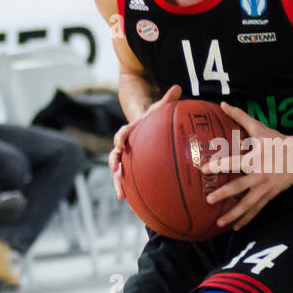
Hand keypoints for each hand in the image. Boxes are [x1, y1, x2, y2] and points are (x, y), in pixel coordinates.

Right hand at [109, 84, 181, 200]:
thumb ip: (167, 99)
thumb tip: (178, 87)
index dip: (120, 137)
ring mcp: (127, 158)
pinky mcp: (132, 168)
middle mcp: (126, 145)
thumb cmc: (153, 117)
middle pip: (116, 155)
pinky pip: (129, 180)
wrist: (143, 124)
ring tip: (121, 195)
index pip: (123, 134)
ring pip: (119, 171)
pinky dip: (129, 190)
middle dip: (114, 162)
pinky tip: (134, 205)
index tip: (120, 142)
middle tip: (115, 169)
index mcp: (131, 131)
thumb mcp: (159, 108)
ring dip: (118, 182)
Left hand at [204, 102, 292, 230]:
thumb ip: (240, 116)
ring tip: (219, 224)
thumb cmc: (277, 141)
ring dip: (233, 215)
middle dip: (223, 194)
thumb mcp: (259, 128)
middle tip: (208, 200)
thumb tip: (223, 104)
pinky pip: (256, 210)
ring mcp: (265, 188)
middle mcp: (259, 176)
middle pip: (239, 188)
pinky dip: (246, 219)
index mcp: (254, 159)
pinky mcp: (270, 196)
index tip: (205, 169)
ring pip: (247, 205)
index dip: (219, 165)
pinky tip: (236, 227)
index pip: (233, 162)